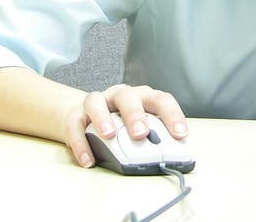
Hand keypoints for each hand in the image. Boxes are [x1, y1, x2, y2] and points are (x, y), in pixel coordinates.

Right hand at [64, 84, 187, 168]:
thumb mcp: (139, 127)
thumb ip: (152, 137)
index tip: (180, 135)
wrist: (87, 117)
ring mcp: (97, 102)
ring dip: (103, 118)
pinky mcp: (75, 114)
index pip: (160, 100)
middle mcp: (120, 95)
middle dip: (135, 114)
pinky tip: (87, 160)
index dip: (172, 115)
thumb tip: (170, 157)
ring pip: (97, 101)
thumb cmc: (121, 123)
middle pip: (128, 96)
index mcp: (142, 97)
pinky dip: (80, 142)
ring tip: (109, 136)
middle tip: (141, 134)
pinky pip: (75, 124)